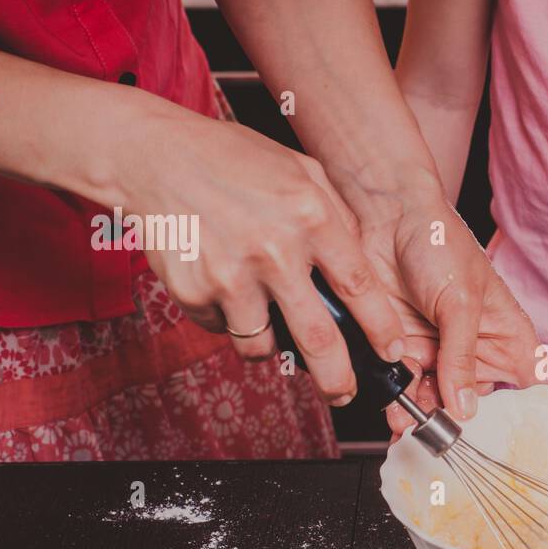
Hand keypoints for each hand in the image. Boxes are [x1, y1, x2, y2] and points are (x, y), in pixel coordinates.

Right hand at [120, 109, 406, 405]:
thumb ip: (337, 219)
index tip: (392, 353)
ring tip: (264, 313)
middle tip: (345, 392)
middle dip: (338, 379)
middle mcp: (274, 250)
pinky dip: (229, 318)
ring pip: (263, 345)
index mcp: (310, 216)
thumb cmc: (234, 160)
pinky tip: (223, 281)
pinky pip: (223, 328)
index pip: (359, 287)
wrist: (155, 156)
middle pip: (318, 338)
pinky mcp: (193, 291)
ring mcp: (230, 274)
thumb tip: (364, 275)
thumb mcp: (301, 171)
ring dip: (271, 343)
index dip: (380, 328)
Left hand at [353, 201, 541, 431]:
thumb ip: (462, 358)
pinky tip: (393, 412)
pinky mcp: (402, 350)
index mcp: (507, 333)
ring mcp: (438, 350)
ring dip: (422, 416)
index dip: (518, 412)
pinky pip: (401, 387)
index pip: (527, 384)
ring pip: (435, 400)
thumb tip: (466, 408)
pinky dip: (395, 402)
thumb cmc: (437, 242)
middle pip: (474, 401)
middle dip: (457, 420)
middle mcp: (475, 347)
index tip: (500, 435)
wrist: (381, 217)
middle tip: (442, 433)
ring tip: (409, 425)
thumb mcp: (460, 303)